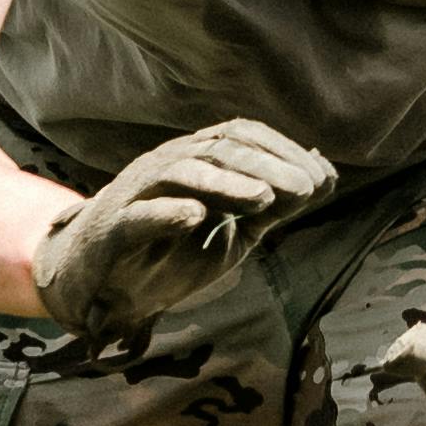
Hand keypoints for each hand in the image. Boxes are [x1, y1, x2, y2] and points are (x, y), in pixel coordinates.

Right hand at [24, 118, 336, 344]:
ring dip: (226, 183)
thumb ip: (274, 206)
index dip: (283, 154)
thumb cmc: (168, 253)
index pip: (242, 138)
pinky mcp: (113, 229)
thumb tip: (325, 175)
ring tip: (263, 199)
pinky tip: (195, 217)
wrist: (101, 288)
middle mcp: (167, 165)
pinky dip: (167, 212)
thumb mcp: (233, 233)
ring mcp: (137, 194)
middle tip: (304, 188)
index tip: (321, 182)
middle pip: (217, 149)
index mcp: (196, 161)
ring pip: (181, 172)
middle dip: (265, 166)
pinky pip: (139, 215)